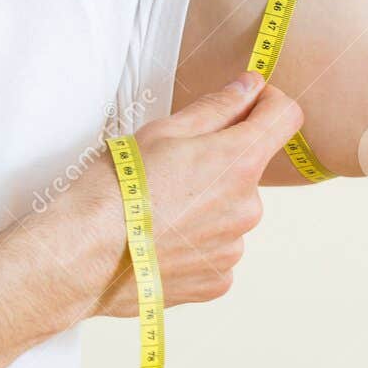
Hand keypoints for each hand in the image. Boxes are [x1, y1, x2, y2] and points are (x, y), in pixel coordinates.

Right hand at [61, 72, 302, 318]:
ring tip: (157, 211)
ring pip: (229, 213)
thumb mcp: (162, 132)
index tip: (244, 105)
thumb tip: (250, 88)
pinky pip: (216, 250)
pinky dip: (195, 243)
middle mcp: (248, 207)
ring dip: (205, 206)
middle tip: (167, 171)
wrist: (83, 253)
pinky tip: (160, 239)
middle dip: (218, 165)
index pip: (285, 118)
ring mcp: (234, 248)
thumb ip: (217, 108)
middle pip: (248, 171)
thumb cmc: (114, 188)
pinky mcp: (218, 280)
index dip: (267, 104)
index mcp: (238, 162)